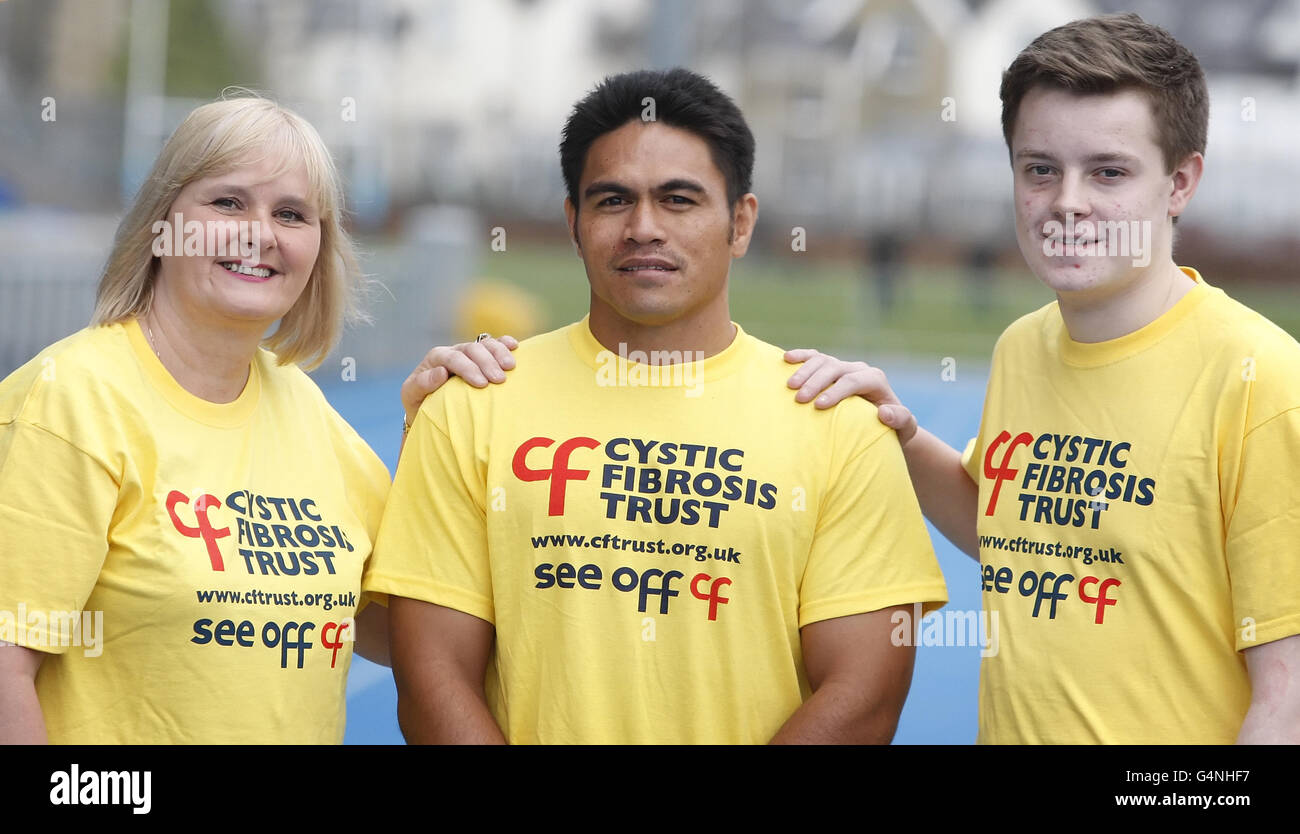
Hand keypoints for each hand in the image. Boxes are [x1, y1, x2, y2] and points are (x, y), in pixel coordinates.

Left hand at [402, 335, 517, 424]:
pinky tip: (515, 346)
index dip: (468, 368)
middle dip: (487, 362)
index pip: (453, 358)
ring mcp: (469, 352)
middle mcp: (454, 351)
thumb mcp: (412, 395)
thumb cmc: (419, 403)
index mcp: (436, 358)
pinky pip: (494, 345)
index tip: (482, 384)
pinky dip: (504, 344)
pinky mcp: (481, 357)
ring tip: (511, 367)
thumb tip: (442, 372)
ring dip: (499, 353)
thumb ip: (422, 383)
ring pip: (485, 344)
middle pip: (472, 349)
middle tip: (500, 379)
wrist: (426, 405)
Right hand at [784, 349, 916, 443]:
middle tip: (800, 399)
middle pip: (835, 368)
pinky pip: (814, 357)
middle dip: (816, 382)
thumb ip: (901, 420)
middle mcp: (859, 369)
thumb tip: (884, 412)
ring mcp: (843, 367)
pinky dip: (801, 357)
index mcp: (875, 380)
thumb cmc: (894, 430)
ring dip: (804, 370)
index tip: (818, 406)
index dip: (835, 391)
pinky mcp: (830, 369)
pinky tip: (786, 359)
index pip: (853, 381)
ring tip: (790, 386)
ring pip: (822, 360)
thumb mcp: (905, 429)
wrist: (885, 424)